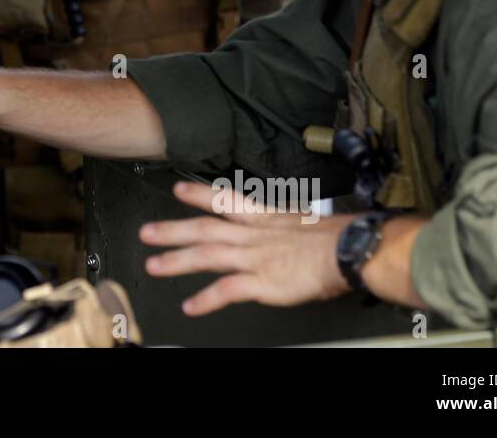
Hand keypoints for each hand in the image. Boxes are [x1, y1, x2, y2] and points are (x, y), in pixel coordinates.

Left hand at [140, 181, 352, 315]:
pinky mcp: (262, 282)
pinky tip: (190, 306)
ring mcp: (254, 258)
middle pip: (204, 229)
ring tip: (153, 265)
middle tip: (146, 232)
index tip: (178, 189)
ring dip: (177, 261)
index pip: (225, 201)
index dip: (200, 195)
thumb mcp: (305, 221)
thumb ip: (285, 226)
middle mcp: (253, 235)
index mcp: (264, 218)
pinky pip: (227, 291)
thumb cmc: (335, 237)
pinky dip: (206, 299)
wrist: (349, 249)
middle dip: (172, 231)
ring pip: (206, 256)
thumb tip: (285, 227)